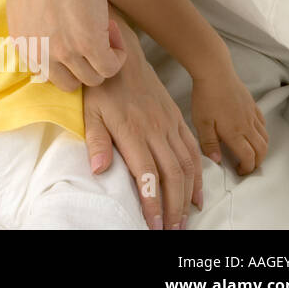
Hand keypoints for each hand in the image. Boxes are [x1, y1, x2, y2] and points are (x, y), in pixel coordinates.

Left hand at [8, 0, 125, 90]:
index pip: (44, 73)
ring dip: (103, 59)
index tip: (74, 39)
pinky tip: (113, 29)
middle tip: (92, 39)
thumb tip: (51, 29)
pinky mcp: (88, 45)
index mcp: (21, 41)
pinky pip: (110, 67)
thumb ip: (35, 22)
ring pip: (92, 78)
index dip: (64, 60)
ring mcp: (63, 51)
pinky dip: (117, 54)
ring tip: (104, 30)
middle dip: (83, 67)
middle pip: (68, 83)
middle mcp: (39, 51)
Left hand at [83, 15, 203, 230]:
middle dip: (173, 207)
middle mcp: (156, 130)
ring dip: (187, 196)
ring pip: (187, 166)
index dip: (152, 201)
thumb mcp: (90, 111)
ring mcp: (170, 125)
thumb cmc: (102, 87)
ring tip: (183, 220)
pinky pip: (193, 151)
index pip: (147, 174)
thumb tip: (100, 170)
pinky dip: (198, 176)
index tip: (153, 223)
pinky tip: (196, 195)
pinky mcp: (178, 120)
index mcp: (132, 130)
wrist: (122, 57)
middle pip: (172, 175)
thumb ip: (97, 140)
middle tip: (171, 230)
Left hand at [190, 69, 268, 175]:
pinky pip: (263, 124)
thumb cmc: (205, 97)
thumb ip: (209, 143)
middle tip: (248, 166)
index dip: (247, 168)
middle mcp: (248, 126)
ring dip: (262, 149)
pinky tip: (252, 133)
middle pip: (262, 150)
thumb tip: (217, 160)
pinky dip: (262, 133)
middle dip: (257, 162)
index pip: (248, 157)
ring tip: (251, 152)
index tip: (240, 171)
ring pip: (265, 138)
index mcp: (235, 133)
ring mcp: (252, 115)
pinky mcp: (253, 106)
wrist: (215, 73)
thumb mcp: (201, 122)